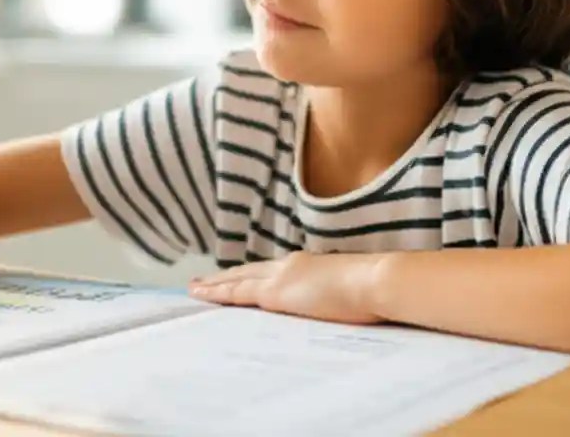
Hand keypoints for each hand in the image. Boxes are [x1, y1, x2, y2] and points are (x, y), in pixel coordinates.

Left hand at [189, 251, 386, 324]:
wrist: (375, 281)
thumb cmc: (373, 289)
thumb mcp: (349, 290)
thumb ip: (334, 294)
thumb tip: (336, 304)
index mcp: (307, 265)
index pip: (271, 271)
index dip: (251, 274)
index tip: (236, 277)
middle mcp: (289, 266)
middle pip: (247, 272)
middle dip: (224, 277)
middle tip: (201, 282)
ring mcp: (280, 277)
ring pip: (237, 280)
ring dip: (214, 285)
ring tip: (194, 290)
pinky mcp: (276, 293)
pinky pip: (238, 293)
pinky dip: (219, 294)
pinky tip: (203, 296)